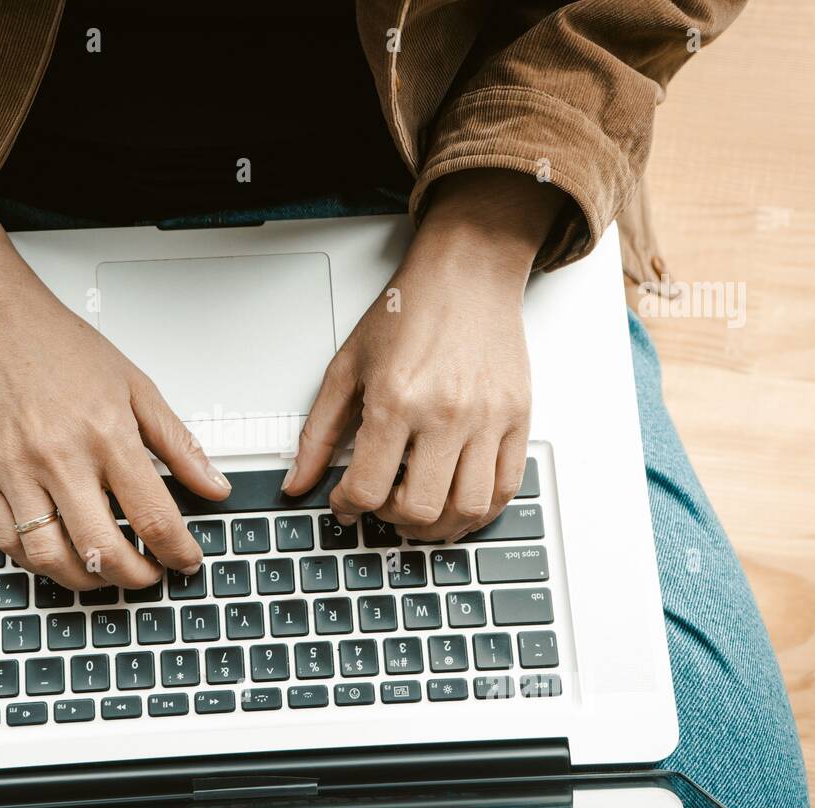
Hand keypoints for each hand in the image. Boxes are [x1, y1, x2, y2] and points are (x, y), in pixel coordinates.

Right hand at [0, 200, 230, 588]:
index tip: (186, 561)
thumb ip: (178, 444)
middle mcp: (60, 457)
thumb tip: (215, 487)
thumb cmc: (60, 347)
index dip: (177, 552)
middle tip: (149, 576)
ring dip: (85, 581)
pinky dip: (38, 563)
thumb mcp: (136, 386)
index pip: (153, 516)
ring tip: (107, 574)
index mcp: (107, 434)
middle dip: (135, 578)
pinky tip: (61, 557)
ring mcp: (16, 471)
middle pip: (102, 549)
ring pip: (50, 558)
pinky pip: (7, 542)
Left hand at [283, 170, 562, 540]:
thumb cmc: (408, 311)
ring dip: (437, 527)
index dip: (347, 507)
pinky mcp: (518, 418)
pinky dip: (480, 511)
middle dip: (390, 521)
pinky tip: (457, 505)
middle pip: (418, 509)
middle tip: (381, 508)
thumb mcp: (346, 367)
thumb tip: (297, 481)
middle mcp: (446, 413)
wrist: (467, 273)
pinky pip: (506, 489)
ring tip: (418, 515)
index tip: (344, 502)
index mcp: (396, 400)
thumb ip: (318, 432)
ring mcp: (488, 419)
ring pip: (466, 509)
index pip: (367, 488)